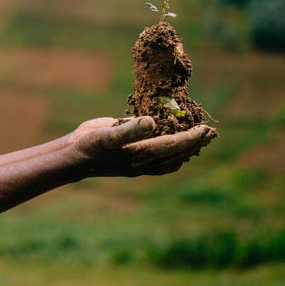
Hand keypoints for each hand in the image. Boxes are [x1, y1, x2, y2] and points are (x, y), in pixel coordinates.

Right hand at [71, 116, 216, 177]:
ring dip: (186, 150)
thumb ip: (130, 129)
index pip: (173, 145)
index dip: (191, 137)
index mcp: (140, 154)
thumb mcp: (106, 134)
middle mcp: (144, 162)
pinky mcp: (133, 161)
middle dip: (194, 143)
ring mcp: (139, 164)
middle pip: (177, 154)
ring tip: (198, 139)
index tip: (205, 128)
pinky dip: (172, 155)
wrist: (74, 158)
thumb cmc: (89, 145)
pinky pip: (160, 162)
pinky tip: (174, 148)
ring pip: (171, 160)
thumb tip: (152, 121)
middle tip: (210, 132)